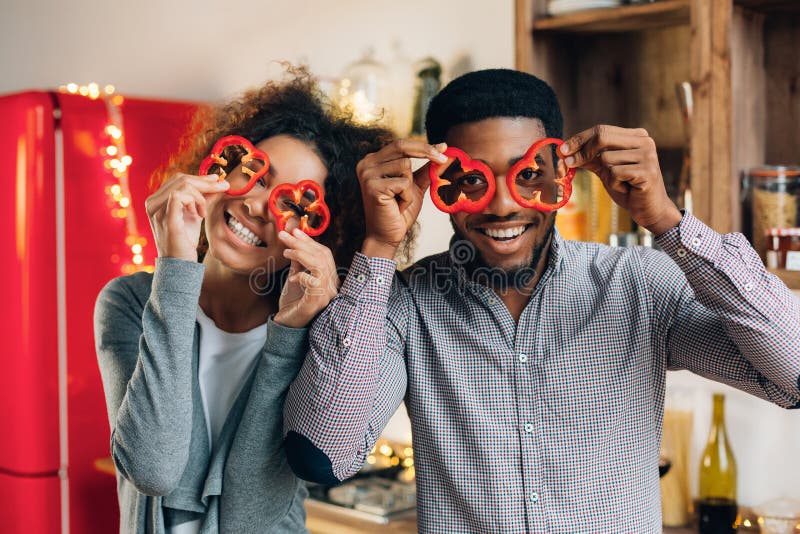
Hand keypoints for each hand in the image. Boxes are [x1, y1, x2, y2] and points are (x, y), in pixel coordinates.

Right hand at [145, 173, 229, 261]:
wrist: (179, 263)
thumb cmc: (185, 241)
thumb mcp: (195, 214)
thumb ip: (202, 198)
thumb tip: (217, 183)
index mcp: (157, 200)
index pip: (178, 179)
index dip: (199, 177)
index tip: (217, 180)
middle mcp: (152, 203)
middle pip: (180, 179)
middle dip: (205, 182)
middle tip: (223, 186)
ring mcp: (156, 210)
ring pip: (182, 185)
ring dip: (200, 196)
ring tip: (203, 212)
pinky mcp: (164, 217)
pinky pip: (178, 196)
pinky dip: (194, 201)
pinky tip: (198, 215)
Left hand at [274, 229, 339, 327]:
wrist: (286, 325)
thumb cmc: (292, 302)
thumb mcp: (295, 277)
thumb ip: (298, 262)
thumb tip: (294, 240)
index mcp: (329, 278)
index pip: (324, 253)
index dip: (310, 241)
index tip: (294, 231)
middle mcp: (332, 286)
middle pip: (322, 256)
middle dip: (302, 243)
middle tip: (284, 235)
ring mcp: (327, 295)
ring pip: (320, 266)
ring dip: (301, 254)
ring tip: (285, 252)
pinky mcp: (318, 303)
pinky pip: (313, 282)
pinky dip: (301, 276)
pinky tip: (291, 279)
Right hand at [356, 139, 448, 258]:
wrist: (387, 236)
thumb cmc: (399, 212)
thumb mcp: (414, 185)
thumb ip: (425, 168)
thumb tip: (443, 149)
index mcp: (373, 160)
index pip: (400, 145)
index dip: (423, 146)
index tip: (443, 147)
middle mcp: (366, 164)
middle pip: (402, 147)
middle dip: (426, 152)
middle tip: (443, 160)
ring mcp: (367, 174)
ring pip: (405, 166)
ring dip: (410, 186)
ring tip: (400, 200)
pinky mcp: (373, 187)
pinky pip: (403, 183)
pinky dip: (406, 197)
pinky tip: (397, 207)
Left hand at [560, 125, 681, 235]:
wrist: (649, 209)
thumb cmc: (627, 188)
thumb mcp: (605, 170)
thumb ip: (589, 158)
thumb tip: (564, 152)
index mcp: (636, 136)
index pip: (602, 130)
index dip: (579, 139)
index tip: (562, 150)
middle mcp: (645, 141)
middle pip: (602, 137)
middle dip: (582, 151)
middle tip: (569, 163)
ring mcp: (648, 155)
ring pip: (606, 158)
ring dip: (606, 175)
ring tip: (621, 183)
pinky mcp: (647, 171)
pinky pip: (615, 173)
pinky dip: (615, 183)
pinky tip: (627, 188)